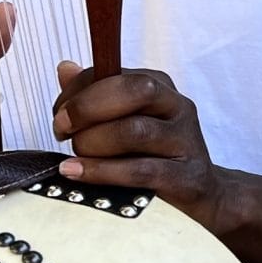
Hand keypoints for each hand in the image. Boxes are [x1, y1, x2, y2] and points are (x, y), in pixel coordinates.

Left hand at [51, 62, 225, 226]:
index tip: (59, 113)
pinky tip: (77, 173)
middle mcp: (178, 108)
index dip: (79, 90)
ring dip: (92, 143)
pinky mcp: (184, 177)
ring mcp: (184, 142)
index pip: (117, 74)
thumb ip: (97, 96)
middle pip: (135, 92)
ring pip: (134, 132)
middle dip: (88, 108)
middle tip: (62, 129)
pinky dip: (101, 172)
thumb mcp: (129, 120)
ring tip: (74, 156)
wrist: (202, 193)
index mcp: (161, 87)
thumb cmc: (157, 154)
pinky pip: (139, 171)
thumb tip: (65, 69)